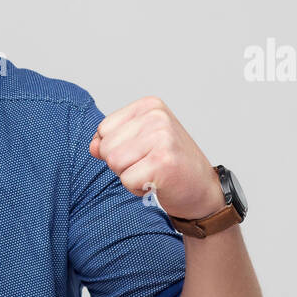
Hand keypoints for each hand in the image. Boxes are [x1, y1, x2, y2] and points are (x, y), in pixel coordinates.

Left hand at [87, 96, 223, 219]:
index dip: (116, 148)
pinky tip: (157, 182)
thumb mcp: (140, 142)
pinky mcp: (163, 162)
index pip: (104, 128)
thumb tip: (93, 146)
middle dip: (121, 164)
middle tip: (148, 165)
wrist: (203, 190)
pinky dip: (137, 189)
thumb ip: (113, 139)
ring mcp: (162, 138)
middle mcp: (157, 117)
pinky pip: (127, 180)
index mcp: (150, 106)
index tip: (142, 152)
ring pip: (114, 163)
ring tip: (152, 173)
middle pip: (106, 147)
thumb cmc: (171, 165)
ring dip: (129, 176)